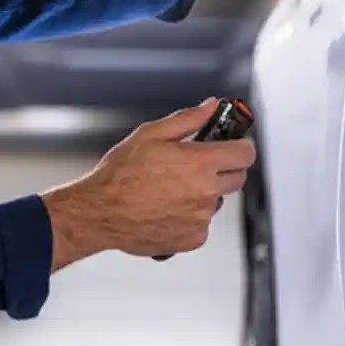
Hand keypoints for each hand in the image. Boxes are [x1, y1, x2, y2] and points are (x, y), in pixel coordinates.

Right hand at [42, 99, 255, 270]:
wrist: (99, 212)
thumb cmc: (120, 174)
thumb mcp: (151, 134)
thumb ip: (188, 119)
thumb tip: (211, 106)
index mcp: (201, 163)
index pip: (245, 154)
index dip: (241, 147)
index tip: (234, 146)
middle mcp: (206, 192)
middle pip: (237, 178)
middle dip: (224, 169)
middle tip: (197, 166)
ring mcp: (201, 219)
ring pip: (216, 201)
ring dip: (204, 194)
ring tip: (171, 190)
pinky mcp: (192, 239)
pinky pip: (202, 224)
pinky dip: (190, 218)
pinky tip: (166, 209)